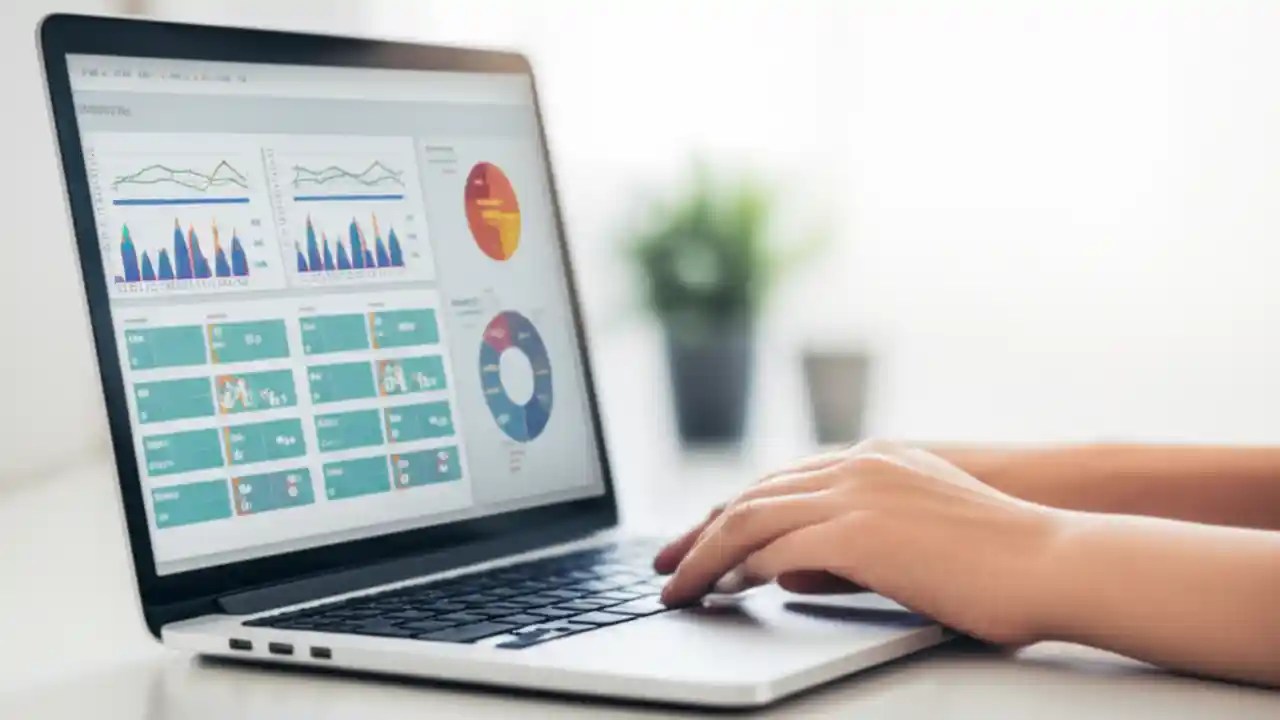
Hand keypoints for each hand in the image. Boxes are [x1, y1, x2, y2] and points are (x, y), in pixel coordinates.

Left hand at [655, 440, 1065, 645]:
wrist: (1055, 561)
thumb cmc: (1000, 562)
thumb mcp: (914, 538)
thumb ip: (849, 545)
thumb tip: (788, 569)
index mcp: (874, 459)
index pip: (780, 482)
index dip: (732, 512)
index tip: (698, 540)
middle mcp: (858, 466)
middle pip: (754, 494)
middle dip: (701, 532)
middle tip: (665, 564)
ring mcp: (857, 494)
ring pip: (751, 518)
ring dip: (705, 554)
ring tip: (675, 587)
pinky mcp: (859, 532)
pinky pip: (776, 549)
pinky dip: (739, 570)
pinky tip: (719, 592)